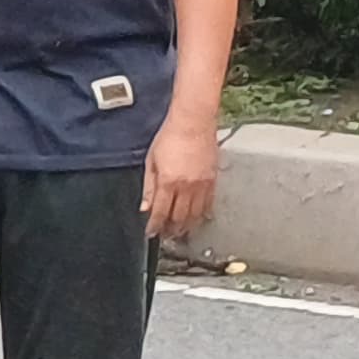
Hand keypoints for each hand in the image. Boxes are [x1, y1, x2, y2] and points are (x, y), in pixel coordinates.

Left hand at [143, 115, 220, 240]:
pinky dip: (202, 214)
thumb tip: (145, 207)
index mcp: (168, 182)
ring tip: (180, 232)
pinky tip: (197, 218)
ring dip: (187, 226)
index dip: (155, 226)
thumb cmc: (170, 136)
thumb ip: (148, 187)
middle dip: (171, 230)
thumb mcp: (151, 161)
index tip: (151, 233)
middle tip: (166, 236)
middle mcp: (187, 187)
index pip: (160, 212)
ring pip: (195, 214)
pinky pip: (208, 204)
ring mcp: (202, 185)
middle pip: (179, 217)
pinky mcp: (213, 181)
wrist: (194, 123)